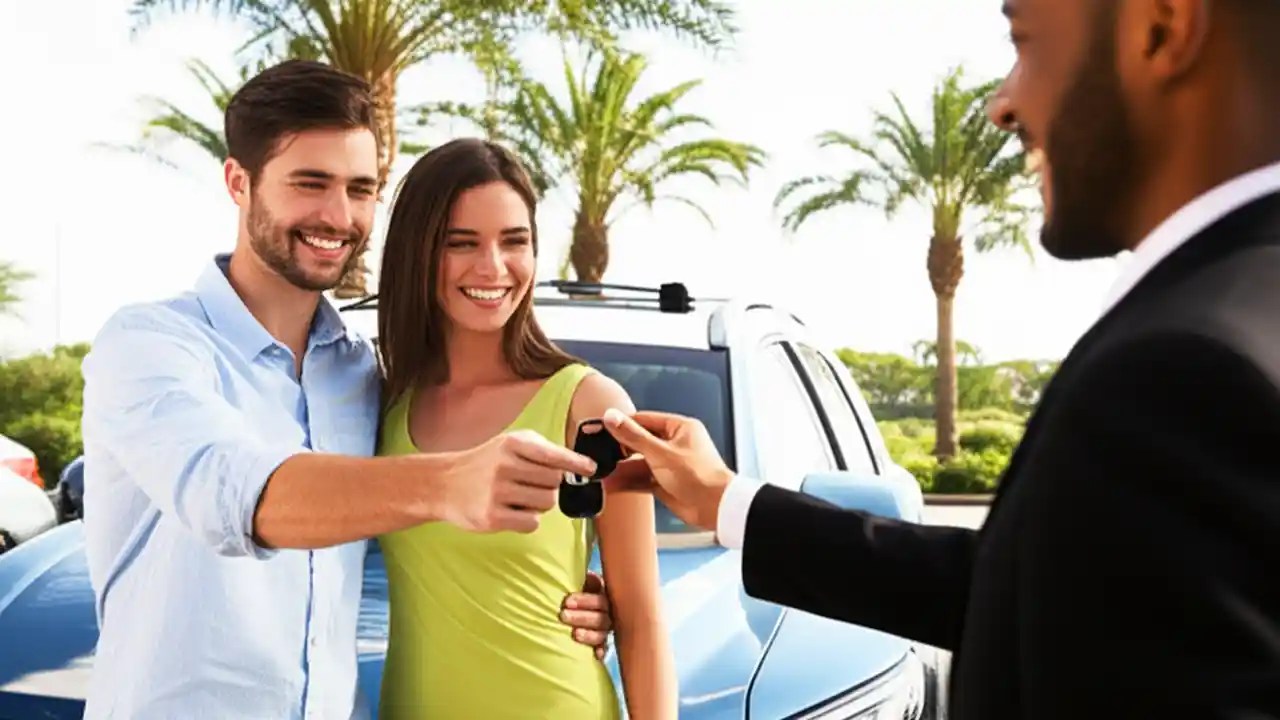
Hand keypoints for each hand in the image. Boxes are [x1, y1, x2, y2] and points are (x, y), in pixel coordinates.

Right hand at [442, 430, 596, 532]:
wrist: (445, 484)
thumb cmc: (488, 462)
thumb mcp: (511, 443)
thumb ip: (544, 449)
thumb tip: (580, 465)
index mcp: (512, 444)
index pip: (553, 454)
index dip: (576, 463)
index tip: (591, 469)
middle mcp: (504, 465)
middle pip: (555, 482)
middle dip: (551, 485)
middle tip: (532, 484)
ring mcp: (497, 492)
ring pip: (547, 503)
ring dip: (540, 503)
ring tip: (520, 496)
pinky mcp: (492, 517)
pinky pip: (532, 523)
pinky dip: (528, 519)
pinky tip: (512, 511)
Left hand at [560, 571, 613, 660]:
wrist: (588, 603)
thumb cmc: (584, 589)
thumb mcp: (587, 582)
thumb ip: (588, 581)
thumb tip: (588, 576)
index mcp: (608, 595)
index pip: (600, 600)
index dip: (585, 601)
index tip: (567, 601)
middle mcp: (612, 613)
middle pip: (601, 618)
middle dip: (581, 617)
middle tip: (563, 615)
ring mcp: (608, 628)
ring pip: (602, 633)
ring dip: (589, 634)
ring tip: (574, 634)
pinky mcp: (603, 641)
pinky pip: (604, 647)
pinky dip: (601, 650)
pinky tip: (596, 655)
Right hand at [601, 409, 733, 531]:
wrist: (716, 508)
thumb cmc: (698, 475)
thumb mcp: (661, 452)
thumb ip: (634, 436)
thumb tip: (612, 417)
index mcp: (679, 428)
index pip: (644, 420)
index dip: (622, 424)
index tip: (601, 428)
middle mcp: (674, 444)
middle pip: (640, 442)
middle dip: (619, 450)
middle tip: (597, 452)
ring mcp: (669, 465)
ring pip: (639, 463)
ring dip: (621, 469)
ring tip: (600, 472)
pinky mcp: (665, 484)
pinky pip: (642, 480)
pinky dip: (628, 482)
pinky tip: (611, 485)